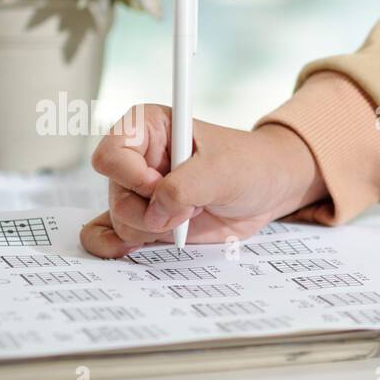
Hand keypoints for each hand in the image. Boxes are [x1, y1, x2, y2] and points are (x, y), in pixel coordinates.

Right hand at [80, 104, 325, 256]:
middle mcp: (139, 160)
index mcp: (148, 129)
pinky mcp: (150, 219)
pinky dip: (116, 245)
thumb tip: (155, 212)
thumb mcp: (221, 171)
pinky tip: (129, 250)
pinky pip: (113, 234)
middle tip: (189, 209)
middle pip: (117, 195)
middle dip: (151, 212)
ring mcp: (142, 192)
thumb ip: (184, 188)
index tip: (162, 185)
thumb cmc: (248, 165)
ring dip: (154, 229)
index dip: (134, 177)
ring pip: (121, 220)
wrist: (268, 190)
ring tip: (189, 215)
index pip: (112, 156)